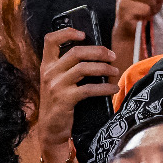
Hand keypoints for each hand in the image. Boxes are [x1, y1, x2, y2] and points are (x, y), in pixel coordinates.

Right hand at [38, 28, 117, 145]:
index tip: (84, 34)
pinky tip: (112, 88)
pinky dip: (104, 87)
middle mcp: (49, 73)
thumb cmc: (59, 103)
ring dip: (103, 68)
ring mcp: (56, 86)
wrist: (50, 129)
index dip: (67, 32)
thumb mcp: (57, 82)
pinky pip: (89, 89)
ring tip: (115, 71)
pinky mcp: (65, 99)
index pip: (50, 40)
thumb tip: (96, 55)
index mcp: (47, 65)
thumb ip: (68, 68)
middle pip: (76, 52)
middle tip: (112, 56)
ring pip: (84, 68)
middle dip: (98, 51)